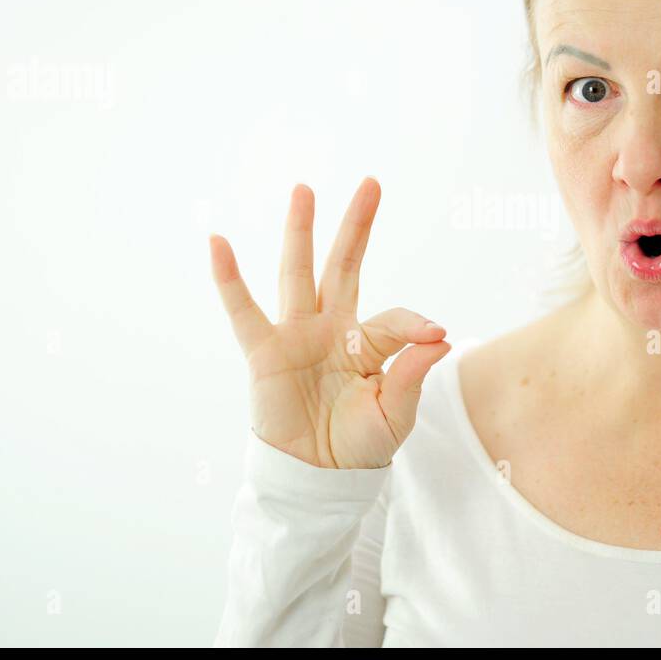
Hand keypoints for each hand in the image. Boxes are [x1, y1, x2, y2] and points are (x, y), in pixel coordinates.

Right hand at [208, 178, 450, 468]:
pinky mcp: (264, 352)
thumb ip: (412, 375)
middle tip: (372, 183)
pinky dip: (229, 278)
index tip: (438, 335)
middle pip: (344, 266)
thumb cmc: (359, 445)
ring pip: (298, 273)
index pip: (396, 320)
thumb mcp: (394, 413)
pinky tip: (218, 242)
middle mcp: (332, 328)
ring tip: (305, 189)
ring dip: (300, 231)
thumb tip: (442, 338)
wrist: (316, 476)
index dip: (417, 325)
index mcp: (368, 343)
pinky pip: (243, 310)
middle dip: (357, 226)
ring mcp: (297, 335)